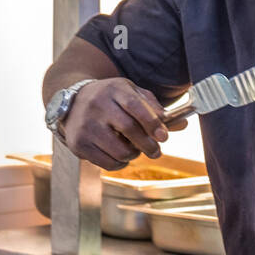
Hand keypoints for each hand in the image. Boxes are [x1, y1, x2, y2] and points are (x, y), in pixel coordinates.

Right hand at [58, 79, 183, 169]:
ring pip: (119, 150)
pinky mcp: (78, 144)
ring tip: (134, 150)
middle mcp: (97, 106)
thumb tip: (181, 124)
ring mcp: (86, 126)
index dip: (153, 123)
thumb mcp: (131, 94)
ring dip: (134, 155)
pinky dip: (119, 163)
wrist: (72, 103)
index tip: (164, 137)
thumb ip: (154, 108)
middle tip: (156, 151)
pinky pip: (107, 163)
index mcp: (114, 90)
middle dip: (148, 145)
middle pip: (129, 129)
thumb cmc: (111, 99)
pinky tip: (120, 154)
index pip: (136, 107)